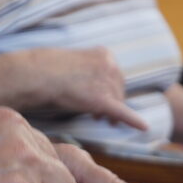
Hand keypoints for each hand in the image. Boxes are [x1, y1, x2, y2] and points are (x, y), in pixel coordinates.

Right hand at [30, 47, 147, 130]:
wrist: (38, 74)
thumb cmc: (50, 68)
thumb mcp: (77, 61)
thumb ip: (91, 70)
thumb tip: (95, 85)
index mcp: (105, 54)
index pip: (116, 76)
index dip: (110, 90)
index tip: (102, 98)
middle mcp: (111, 66)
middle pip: (119, 90)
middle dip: (112, 101)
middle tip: (100, 115)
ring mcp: (107, 82)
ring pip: (118, 103)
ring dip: (111, 113)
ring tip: (98, 119)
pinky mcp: (102, 100)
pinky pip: (121, 112)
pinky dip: (133, 120)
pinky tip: (144, 128)